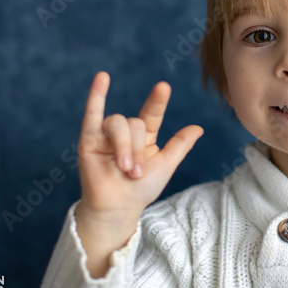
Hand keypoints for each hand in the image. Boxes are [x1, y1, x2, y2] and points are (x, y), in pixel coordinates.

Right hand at [77, 70, 203, 220]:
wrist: (118, 209)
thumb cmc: (141, 190)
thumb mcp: (165, 165)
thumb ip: (180, 145)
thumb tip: (199, 127)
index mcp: (145, 136)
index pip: (152, 113)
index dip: (158, 101)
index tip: (164, 87)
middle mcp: (126, 133)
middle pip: (134, 124)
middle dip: (136, 150)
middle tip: (136, 174)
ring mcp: (106, 135)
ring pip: (118, 124)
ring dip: (124, 146)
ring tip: (125, 169)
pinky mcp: (88, 140)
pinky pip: (91, 113)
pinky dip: (96, 95)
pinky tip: (102, 78)